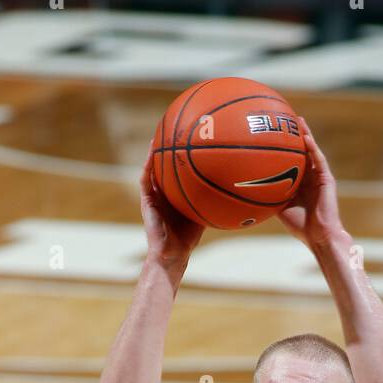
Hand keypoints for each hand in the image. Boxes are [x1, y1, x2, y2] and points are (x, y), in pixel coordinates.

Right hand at [140, 135, 203, 266]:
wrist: (172, 254)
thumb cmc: (189, 239)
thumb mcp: (205, 213)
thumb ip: (214, 200)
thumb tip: (236, 189)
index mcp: (176, 194)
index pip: (179, 171)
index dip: (183, 156)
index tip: (191, 139)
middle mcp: (164, 192)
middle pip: (166, 166)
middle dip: (170, 148)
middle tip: (176, 128)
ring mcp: (154, 195)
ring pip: (153, 168)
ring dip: (155, 150)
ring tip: (160, 132)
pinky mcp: (146, 200)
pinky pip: (145, 178)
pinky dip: (148, 164)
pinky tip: (153, 150)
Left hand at [277, 117, 345, 249]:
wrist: (319, 236)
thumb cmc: (300, 226)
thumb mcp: (279, 209)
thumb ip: (269, 197)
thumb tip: (248, 191)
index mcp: (298, 183)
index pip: (290, 161)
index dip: (283, 148)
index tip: (272, 135)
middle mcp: (309, 177)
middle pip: (301, 151)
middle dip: (294, 136)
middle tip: (284, 120)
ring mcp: (318, 176)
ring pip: (311, 151)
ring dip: (305, 135)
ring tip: (297, 120)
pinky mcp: (327, 179)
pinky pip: (319, 160)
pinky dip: (313, 148)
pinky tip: (305, 137)